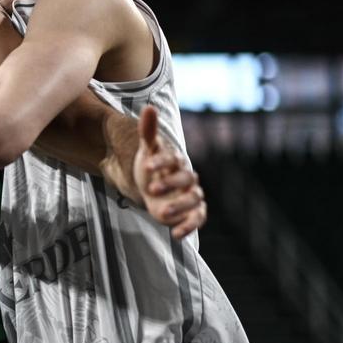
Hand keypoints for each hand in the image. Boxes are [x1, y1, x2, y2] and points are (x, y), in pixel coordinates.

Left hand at [133, 106, 205, 239]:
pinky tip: (176, 235)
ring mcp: (190, 196)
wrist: (152, 190)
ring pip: (194, 200)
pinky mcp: (191, 213)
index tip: (145, 166)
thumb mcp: (146, 151)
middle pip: (187, 179)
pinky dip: (189, 227)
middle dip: (170, 185)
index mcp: (176, 162)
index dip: (161, 162)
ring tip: (161, 213)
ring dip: (179, 206)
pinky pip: (197, 219)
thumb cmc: (150, 169)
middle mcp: (188, 178)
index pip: (173, 159)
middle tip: (150, 190)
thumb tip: (149, 107)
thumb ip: (148, 131)